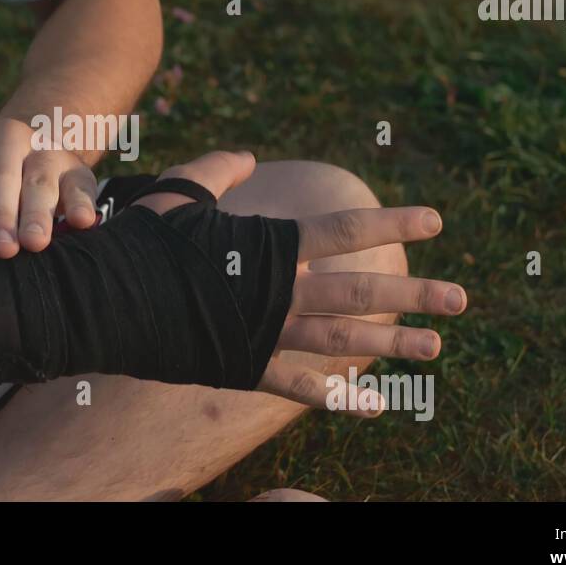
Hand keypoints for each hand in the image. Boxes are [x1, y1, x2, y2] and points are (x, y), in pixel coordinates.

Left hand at [0, 118, 98, 258]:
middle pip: (2, 176)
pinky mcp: (77, 168)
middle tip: (0, 248)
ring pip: (41, 180)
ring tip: (34, 243)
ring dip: (37, 214)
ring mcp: (46, 150)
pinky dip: (83, 203)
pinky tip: (82, 222)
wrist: (29, 147)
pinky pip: (81, 184)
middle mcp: (9, 136)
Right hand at [133, 150, 467, 414]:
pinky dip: (337, 399)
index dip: (390, 223)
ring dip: (392, 346)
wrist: (103, 302)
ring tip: (436, 349)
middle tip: (462, 298)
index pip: (342, 230)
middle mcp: (278, 291)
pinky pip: (299, 388)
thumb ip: (215, 172)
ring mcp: (264, 334)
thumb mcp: (175, 194)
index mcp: (267, 245)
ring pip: (341, 342)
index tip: (436, 221)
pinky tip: (375, 407)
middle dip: (415, 294)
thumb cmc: (137, 244)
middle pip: (359, 293)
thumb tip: (247, 157)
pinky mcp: (244, 367)